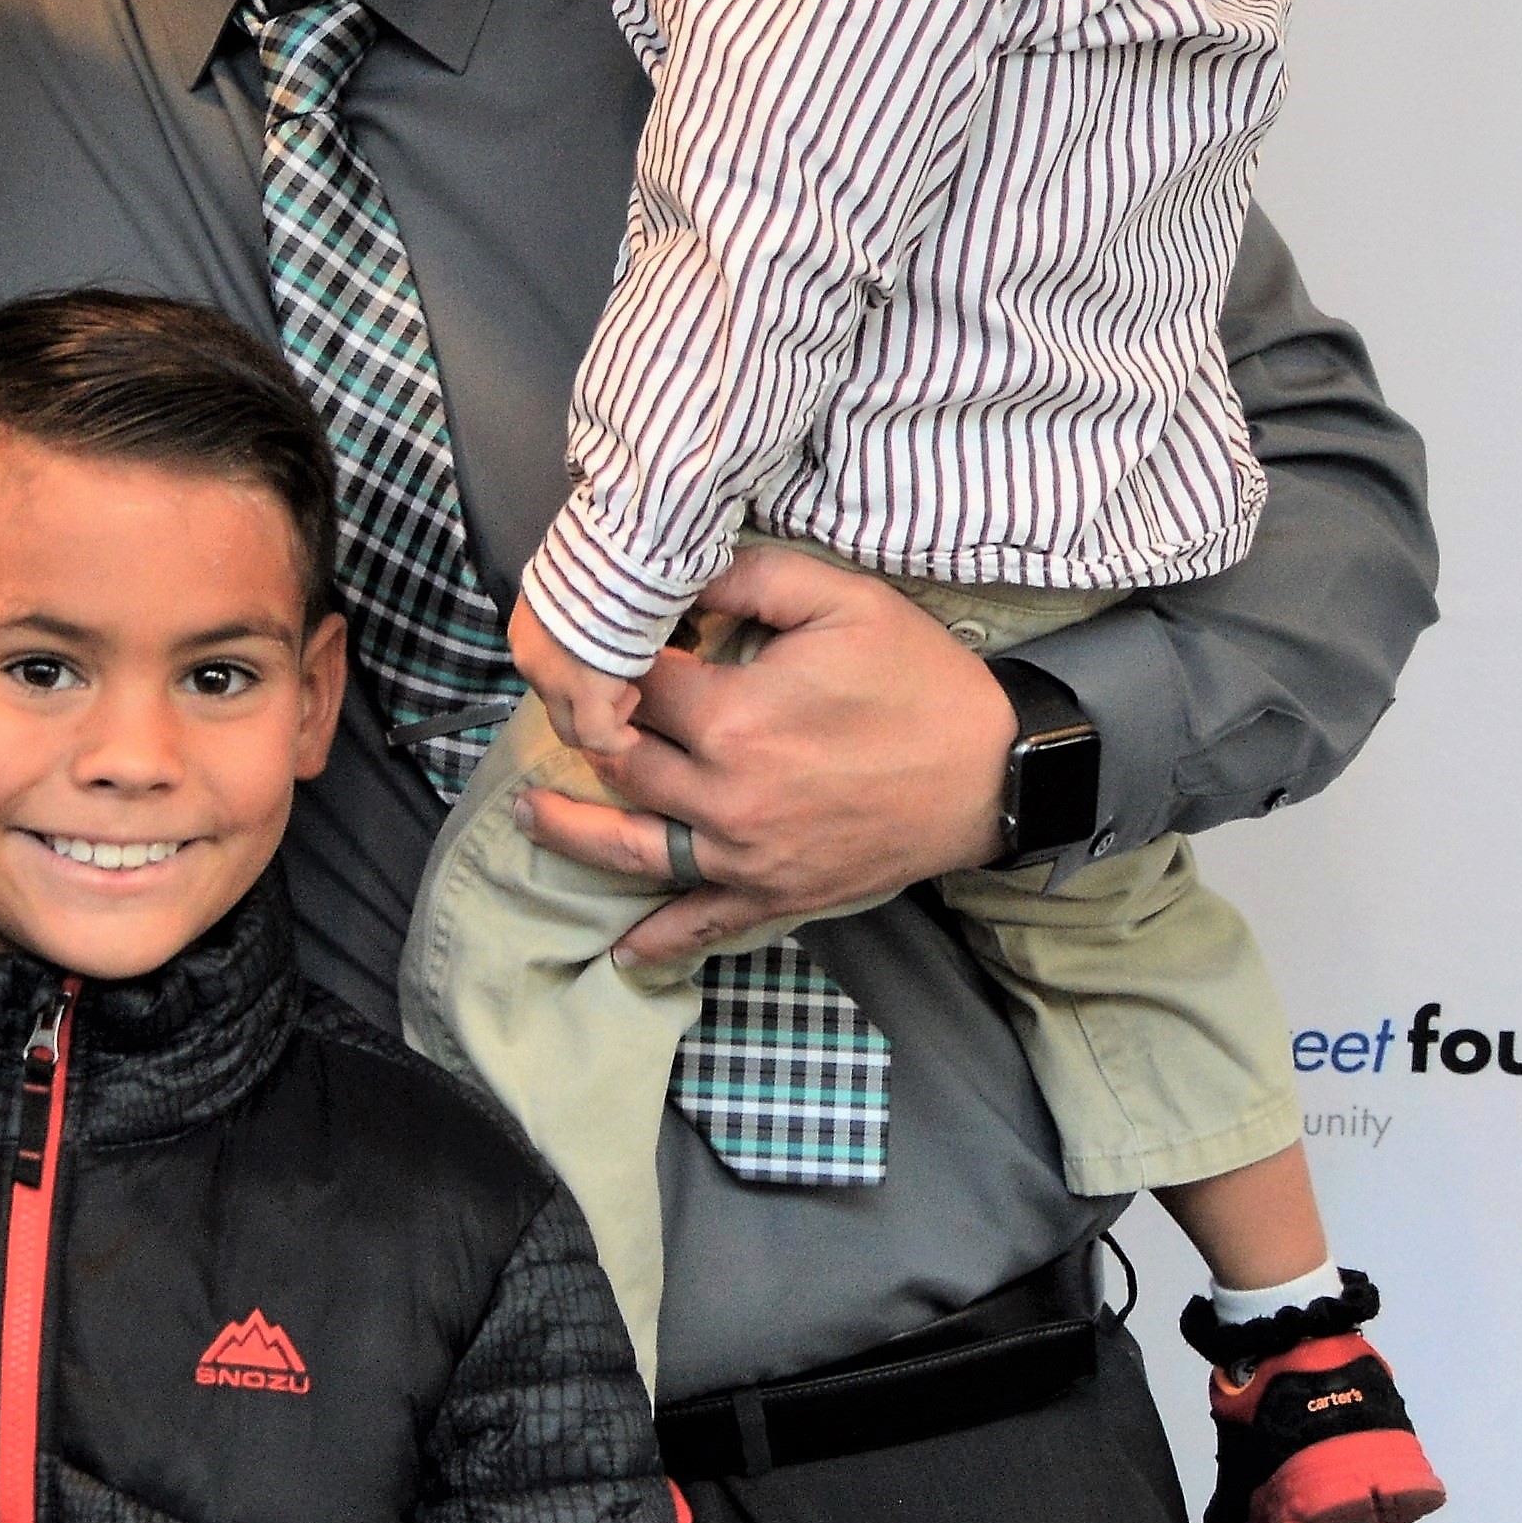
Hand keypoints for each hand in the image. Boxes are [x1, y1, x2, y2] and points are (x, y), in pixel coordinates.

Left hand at [514, 543, 1010, 969]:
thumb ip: (752, 575)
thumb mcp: (842, 599)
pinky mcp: (776, 894)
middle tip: (560, 710)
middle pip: (621, 764)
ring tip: (528, 815)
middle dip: (585, 733)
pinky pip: (703, 923)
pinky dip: (660, 940)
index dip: (614, 660)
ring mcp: (746, 855)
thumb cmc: (919, 680)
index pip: (636, 686)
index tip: (604, 645)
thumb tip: (680, 573)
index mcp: (735, 717)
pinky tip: (622, 949)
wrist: (993, 773)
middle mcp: (725, 794)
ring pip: (634, 847)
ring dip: (574, 832)